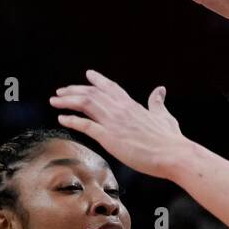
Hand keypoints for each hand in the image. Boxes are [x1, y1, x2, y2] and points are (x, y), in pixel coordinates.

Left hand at [51, 73, 189, 180]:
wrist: (173, 154)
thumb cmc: (170, 139)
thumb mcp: (164, 116)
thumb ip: (158, 103)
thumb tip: (160, 90)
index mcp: (132, 105)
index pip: (111, 88)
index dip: (98, 80)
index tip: (87, 75)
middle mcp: (120, 109)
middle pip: (92, 93)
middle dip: (74, 90)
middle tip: (60, 91)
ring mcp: (114, 122)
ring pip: (85, 104)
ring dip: (67, 101)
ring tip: (54, 101)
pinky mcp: (109, 137)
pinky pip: (86, 125)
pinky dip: (72, 120)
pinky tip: (62, 118)